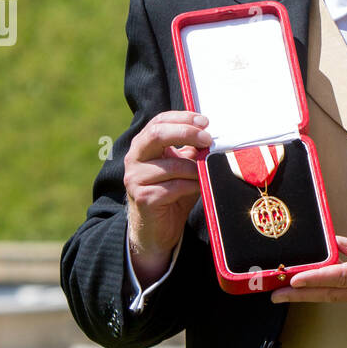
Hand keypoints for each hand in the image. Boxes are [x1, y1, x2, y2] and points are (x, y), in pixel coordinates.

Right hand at [124, 111, 211, 281]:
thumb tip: (212, 136)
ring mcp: (136, 178)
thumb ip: (191, 151)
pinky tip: (199, 188)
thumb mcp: (182, 167)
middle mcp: (134, 158)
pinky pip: (175, 187)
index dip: (182, 118)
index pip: (159, 121)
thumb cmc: (172, 194)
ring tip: (206, 173)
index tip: (205, 121)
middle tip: (207, 139)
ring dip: (196, 169)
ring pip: (172, 165)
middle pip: (157, 135)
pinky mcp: (144, 198)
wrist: (156, 229)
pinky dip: (192, 186)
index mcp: (143, 146)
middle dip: (186, 133)